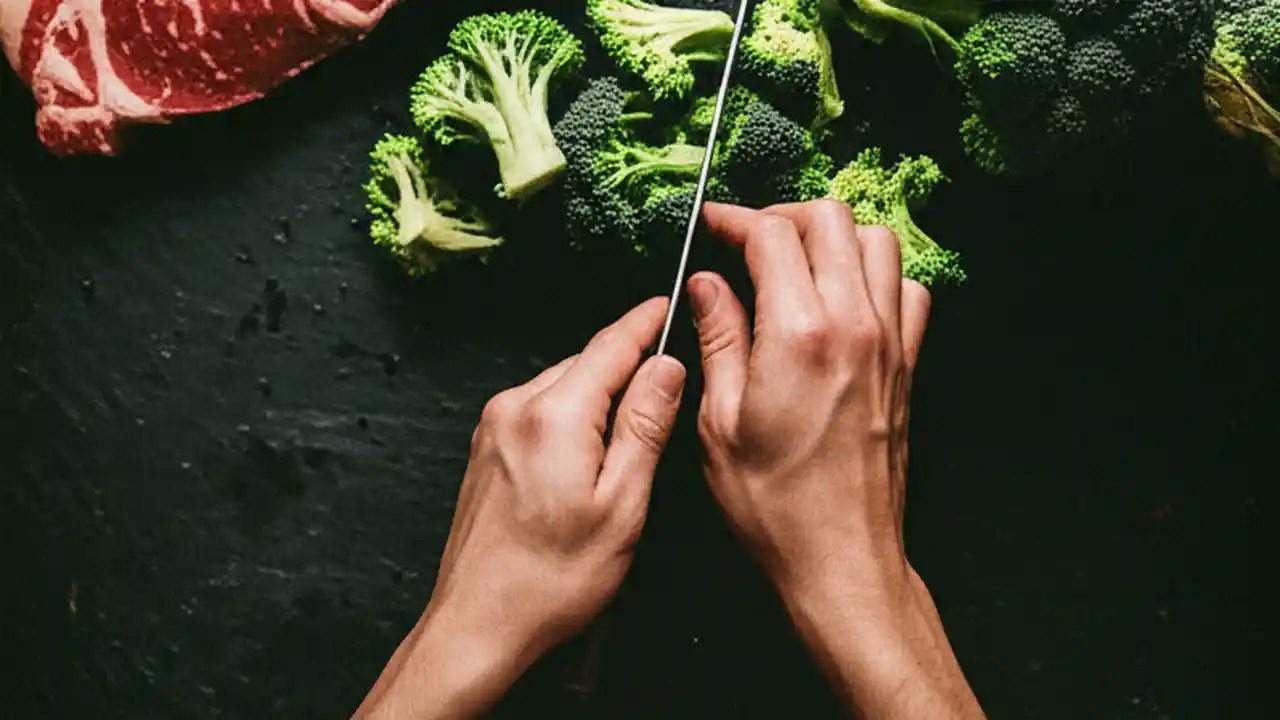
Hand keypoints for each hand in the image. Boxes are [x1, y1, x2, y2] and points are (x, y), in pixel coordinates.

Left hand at [356, 298, 685, 719]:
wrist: (478, 623)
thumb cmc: (550, 580)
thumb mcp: (622, 504)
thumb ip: (645, 426)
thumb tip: (666, 367)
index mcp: (554, 416)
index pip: (611, 345)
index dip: (647, 322)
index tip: (669, 304)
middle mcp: (515, 409)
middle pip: (586, 363)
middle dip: (629, 365)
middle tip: (670, 382)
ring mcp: (493, 427)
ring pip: (563, 387)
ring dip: (600, 396)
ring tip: (633, 436)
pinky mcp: (486, 448)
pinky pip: (539, 411)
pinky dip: (572, 418)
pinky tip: (589, 457)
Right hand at [690, 201, 982, 717]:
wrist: (841, 556)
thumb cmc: (775, 504)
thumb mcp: (719, 423)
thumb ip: (718, 339)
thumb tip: (706, 285)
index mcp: (799, 336)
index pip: (772, 235)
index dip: (734, 219)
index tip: (712, 227)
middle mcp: (854, 325)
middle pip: (830, 220)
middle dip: (781, 217)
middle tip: (747, 241)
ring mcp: (890, 342)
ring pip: (877, 241)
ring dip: (832, 237)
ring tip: (795, 262)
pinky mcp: (908, 364)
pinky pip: (908, 290)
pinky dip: (876, 276)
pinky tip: (843, 301)